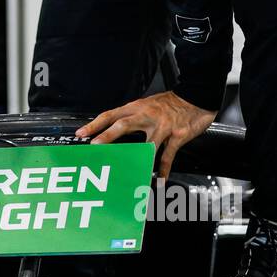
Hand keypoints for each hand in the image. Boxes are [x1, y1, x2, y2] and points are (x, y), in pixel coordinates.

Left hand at [75, 90, 215, 180]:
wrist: (196, 97)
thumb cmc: (169, 103)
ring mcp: (162, 126)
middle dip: (108, 136)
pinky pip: (167, 156)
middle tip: (96, 146)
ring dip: (137, 159)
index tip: (81, 133)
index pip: (110, 115)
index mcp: (137, 108)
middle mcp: (147, 116)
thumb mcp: (147, 105)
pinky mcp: (176, 136)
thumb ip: (132, 116)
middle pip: (123, 125)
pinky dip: (163, 170)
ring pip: (146, 144)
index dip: (95, 124)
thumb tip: (113, 128)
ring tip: (128, 172)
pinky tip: (160, 180)